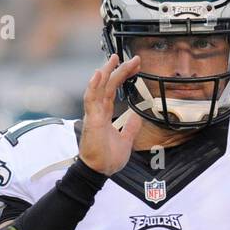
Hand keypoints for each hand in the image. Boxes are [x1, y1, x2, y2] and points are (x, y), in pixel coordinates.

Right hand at [78, 54, 144, 174]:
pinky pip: (91, 100)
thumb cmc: (107, 159)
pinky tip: (98, 73)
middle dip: (118, 70)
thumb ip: (130, 127)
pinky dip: (94, 86)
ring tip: (114, 58)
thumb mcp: (125, 141)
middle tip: (129, 57)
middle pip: (107, 85)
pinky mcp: (92, 120)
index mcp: (104, 115)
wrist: (98, 171)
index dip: (123, 77)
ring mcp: (93, 115)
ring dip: (106, 72)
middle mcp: (97, 112)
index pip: (112, 90)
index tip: (134, 67)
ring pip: (99, 88)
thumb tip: (137, 116)